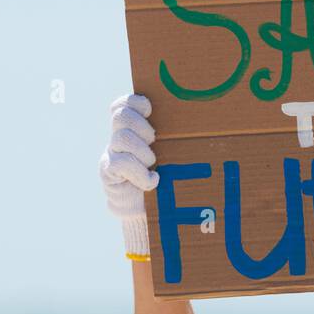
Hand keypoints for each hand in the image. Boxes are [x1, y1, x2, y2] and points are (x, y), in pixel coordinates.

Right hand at [99, 93, 158, 259]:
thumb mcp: (171, 154)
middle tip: (154, 142)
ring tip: (153, 164)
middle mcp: (118, 138)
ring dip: (143, 151)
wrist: (148, 212)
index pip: (123, 104)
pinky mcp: (108, 172)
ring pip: (121, 138)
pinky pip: (121, 163)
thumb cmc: (167, 180)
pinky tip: (152, 182)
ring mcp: (111, 154)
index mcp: (133, 129)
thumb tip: (205, 120)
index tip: (151, 110)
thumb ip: (173, 137)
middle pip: (121, 116)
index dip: (135, 102)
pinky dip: (140, 173)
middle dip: (141, 127)